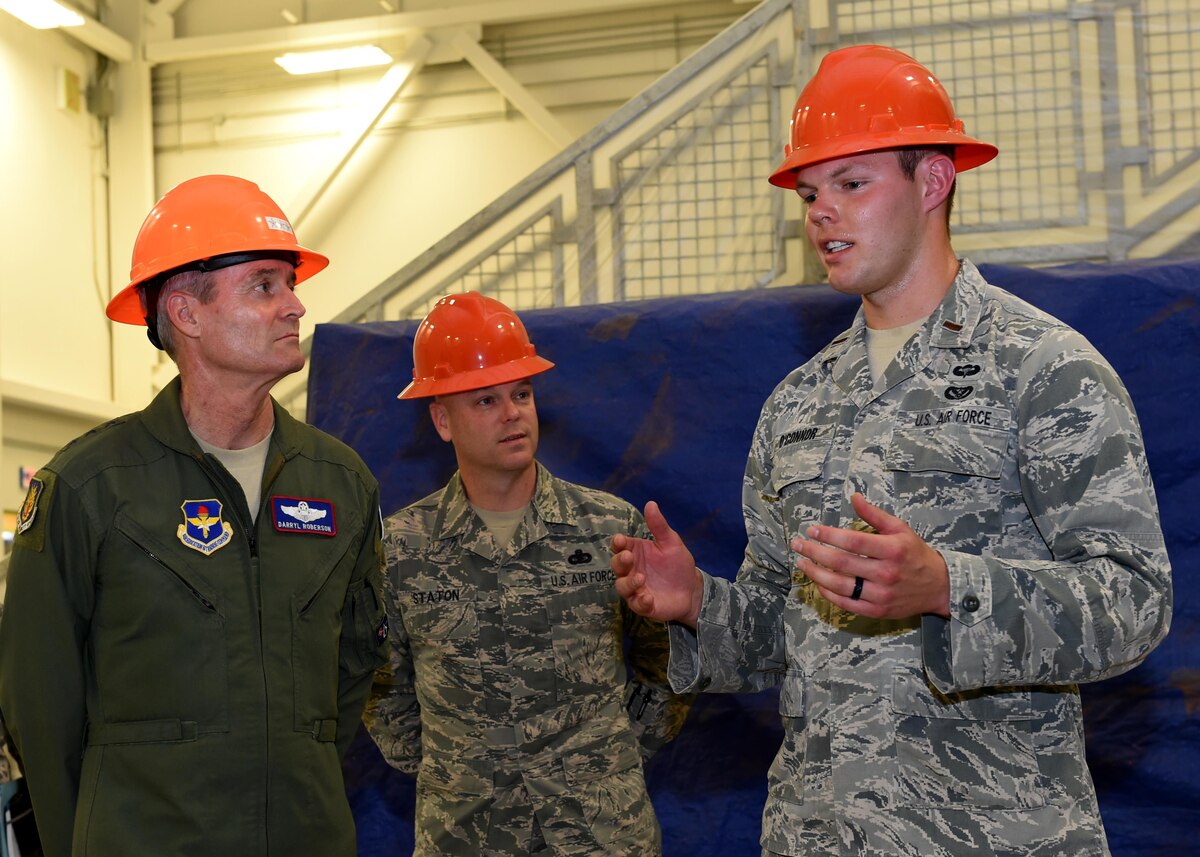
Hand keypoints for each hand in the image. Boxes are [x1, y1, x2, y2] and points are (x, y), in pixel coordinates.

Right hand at [611, 501, 703, 626]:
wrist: (692, 588)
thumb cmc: (678, 564)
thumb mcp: (671, 542)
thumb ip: (659, 526)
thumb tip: (651, 503)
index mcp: (635, 553)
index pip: (620, 547)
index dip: (618, 544)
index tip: (621, 540)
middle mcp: (631, 570)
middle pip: (617, 566)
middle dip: (620, 561)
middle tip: (629, 557)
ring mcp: (636, 589)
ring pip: (622, 587)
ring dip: (629, 583)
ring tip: (641, 578)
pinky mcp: (644, 605)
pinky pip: (636, 605)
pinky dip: (640, 601)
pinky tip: (648, 597)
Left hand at [791, 493, 950, 618]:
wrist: (939, 586)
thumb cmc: (915, 553)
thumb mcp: (900, 529)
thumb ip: (874, 514)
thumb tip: (854, 496)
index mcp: (892, 550)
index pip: (853, 542)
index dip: (829, 535)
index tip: (812, 529)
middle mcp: (886, 573)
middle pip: (841, 563)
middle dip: (814, 552)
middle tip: (798, 545)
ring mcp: (881, 595)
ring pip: (840, 585)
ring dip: (816, 574)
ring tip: (802, 563)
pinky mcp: (877, 611)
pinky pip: (846, 604)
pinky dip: (829, 594)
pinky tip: (818, 582)